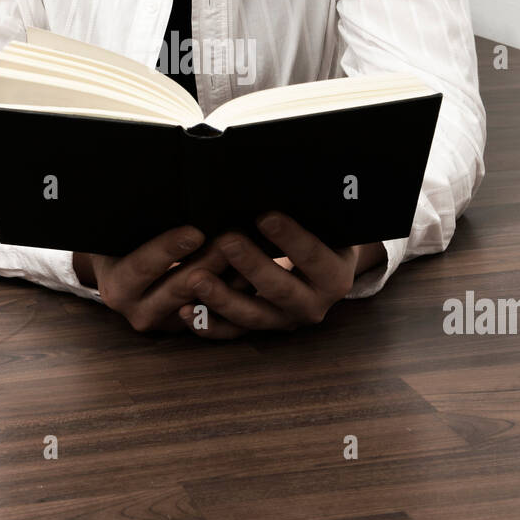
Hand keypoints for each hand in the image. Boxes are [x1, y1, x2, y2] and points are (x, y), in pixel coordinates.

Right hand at [74, 226, 254, 333]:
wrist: (125, 271)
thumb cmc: (124, 242)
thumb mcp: (122, 233)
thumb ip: (141, 225)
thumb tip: (169, 200)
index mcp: (118, 286)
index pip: (143, 266)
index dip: (168, 249)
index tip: (195, 232)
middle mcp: (139, 311)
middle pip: (178, 288)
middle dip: (208, 263)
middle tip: (232, 239)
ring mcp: (167, 323)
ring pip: (203, 305)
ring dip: (228, 280)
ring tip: (250, 254)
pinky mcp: (191, 328)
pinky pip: (218, 316)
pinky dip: (236, 294)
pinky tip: (253, 273)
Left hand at [176, 213, 386, 339]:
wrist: (324, 267)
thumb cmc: (319, 234)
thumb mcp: (322, 225)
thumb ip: (305, 214)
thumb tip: (276, 187)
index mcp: (334, 277)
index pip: (313, 257)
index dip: (290, 238)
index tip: (265, 216)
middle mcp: (313, 305)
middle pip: (280, 289)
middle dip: (251, 265)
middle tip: (226, 240)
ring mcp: (285, 321)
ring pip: (252, 316)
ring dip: (222, 298)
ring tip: (196, 278)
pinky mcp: (261, 330)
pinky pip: (232, 332)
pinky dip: (207, 324)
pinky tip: (184, 310)